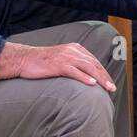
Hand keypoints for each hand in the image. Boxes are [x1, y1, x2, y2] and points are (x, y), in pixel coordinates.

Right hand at [0, 42, 115, 90]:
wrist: (24, 59)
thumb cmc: (41, 62)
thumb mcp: (61, 59)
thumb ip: (73, 64)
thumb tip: (85, 76)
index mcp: (75, 48)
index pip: (94, 61)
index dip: (103, 72)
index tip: (109, 83)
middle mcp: (72, 51)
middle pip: (94, 64)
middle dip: (105, 76)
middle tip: (112, 88)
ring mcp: (66, 57)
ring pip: (88, 67)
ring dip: (100, 78)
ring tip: (107, 88)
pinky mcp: (58, 65)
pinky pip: (74, 71)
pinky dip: (84, 77)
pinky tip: (92, 84)